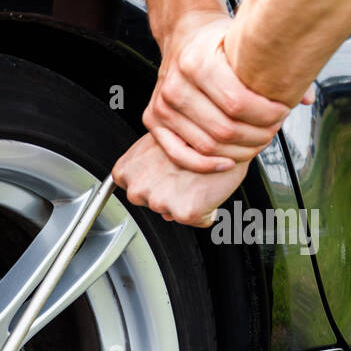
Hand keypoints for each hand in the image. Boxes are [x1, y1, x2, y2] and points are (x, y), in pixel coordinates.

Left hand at [112, 133, 247, 227]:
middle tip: (186, 172)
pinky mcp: (184, 211)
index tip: (167, 170)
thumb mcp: (160, 145)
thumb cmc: (194, 133)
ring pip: (173, 213)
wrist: (224, 131)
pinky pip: (199, 220)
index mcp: (126, 171)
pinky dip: (208, 210)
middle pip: (152, 204)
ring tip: (198, 177)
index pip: (133, 188)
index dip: (155, 180)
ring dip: (188, 201)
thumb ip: (150, 171)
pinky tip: (210, 188)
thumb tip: (158, 203)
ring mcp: (158, 201)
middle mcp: (138, 188)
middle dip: (169, 193)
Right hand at [144, 11, 305, 172]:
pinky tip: (227, 162)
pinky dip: (205, 165)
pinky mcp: (154, 120)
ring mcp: (162, 106)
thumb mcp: (245, 42)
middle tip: (273, 130)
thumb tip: (305, 98)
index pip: (237, 103)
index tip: (282, 112)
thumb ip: (276, 68)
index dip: (266, 115)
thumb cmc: (216, 40)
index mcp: (196, 63)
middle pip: (224, 129)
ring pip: (207, 145)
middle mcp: (175, 86)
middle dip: (256, 135)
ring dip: (238, 150)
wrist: (182, 35)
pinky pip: (180, 154)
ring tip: (256, 142)